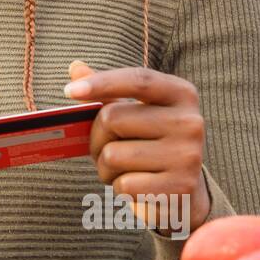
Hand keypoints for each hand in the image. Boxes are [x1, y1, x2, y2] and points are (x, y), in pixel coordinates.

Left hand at [64, 60, 210, 235]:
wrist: (184, 191)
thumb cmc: (150, 143)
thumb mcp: (136, 113)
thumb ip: (107, 92)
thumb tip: (75, 67)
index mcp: (181, 94)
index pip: (138, 80)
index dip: (102, 83)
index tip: (69, 92)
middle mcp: (190, 122)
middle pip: (112, 118)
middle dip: (96, 137)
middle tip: (105, 147)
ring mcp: (187, 157)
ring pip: (112, 155)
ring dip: (105, 166)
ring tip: (124, 169)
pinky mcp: (179, 188)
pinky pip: (124, 184)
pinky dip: (119, 187)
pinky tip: (138, 186)